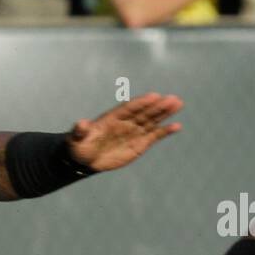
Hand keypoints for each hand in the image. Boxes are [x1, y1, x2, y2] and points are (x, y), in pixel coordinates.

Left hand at [67, 92, 182, 174]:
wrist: (85, 158)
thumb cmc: (79, 146)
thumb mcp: (77, 139)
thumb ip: (80, 130)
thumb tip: (80, 123)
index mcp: (112, 118)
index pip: (129, 108)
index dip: (141, 103)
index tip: (153, 96)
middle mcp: (126, 122)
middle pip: (144, 112)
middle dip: (158, 106)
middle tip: (173, 98)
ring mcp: (134, 131)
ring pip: (152, 120)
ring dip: (165, 113)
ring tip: (178, 103)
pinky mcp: (139, 143)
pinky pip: (154, 136)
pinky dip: (165, 131)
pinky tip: (177, 126)